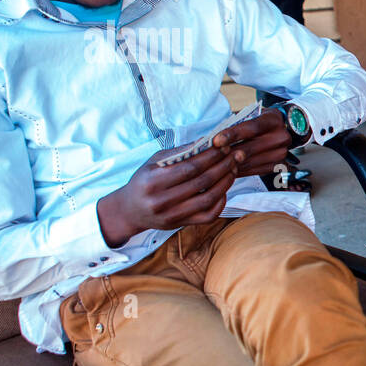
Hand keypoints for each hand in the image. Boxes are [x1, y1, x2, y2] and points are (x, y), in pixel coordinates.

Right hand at [97, 145, 240, 246]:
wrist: (130, 211)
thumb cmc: (144, 181)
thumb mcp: (153, 162)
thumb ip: (179, 152)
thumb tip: (205, 141)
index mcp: (153, 181)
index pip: (189, 167)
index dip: (209, 156)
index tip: (224, 146)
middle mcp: (162, 200)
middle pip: (201, 182)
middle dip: (222, 166)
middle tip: (235, 155)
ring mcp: (173, 215)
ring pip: (208, 199)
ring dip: (225, 183)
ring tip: (233, 169)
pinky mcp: (181, 224)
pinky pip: (207, 216)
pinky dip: (220, 203)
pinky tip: (225, 190)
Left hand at [216, 110, 291, 177]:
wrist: (283, 128)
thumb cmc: (260, 121)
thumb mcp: (250, 115)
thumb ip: (234, 124)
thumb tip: (211, 138)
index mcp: (273, 120)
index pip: (252, 127)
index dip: (233, 134)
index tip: (216, 141)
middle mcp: (281, 137)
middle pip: (250, 147)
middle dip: (227, 152)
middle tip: (209, 156)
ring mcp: (281, 153)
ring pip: (250, 161)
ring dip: (230, 164)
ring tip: (213, 165)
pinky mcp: (278, 166)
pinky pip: (253, 170)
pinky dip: (238, 171)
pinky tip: (225, 170)